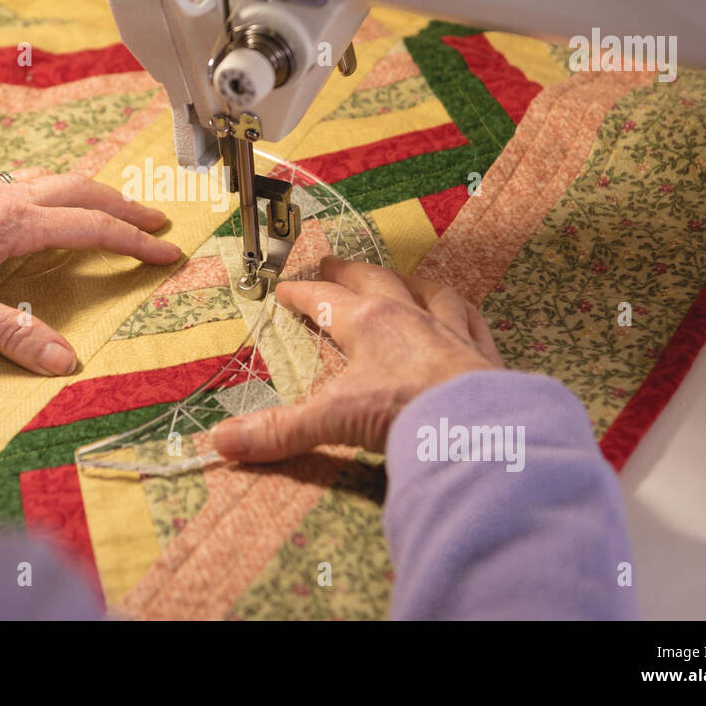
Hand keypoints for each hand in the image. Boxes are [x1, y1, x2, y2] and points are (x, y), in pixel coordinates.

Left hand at [0, 170, 181, 375]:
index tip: (169, 252)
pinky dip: (54, 190)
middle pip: (83, 191)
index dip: (135, 242)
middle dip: (125, 206)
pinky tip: (42, 203)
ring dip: (92, 192)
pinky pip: (26, 182)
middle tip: (157, 220)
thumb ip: (14, 334)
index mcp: (15, 221)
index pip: (93, 227)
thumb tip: (64, 362)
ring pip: (55, 181)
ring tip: (112, 205)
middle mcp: (6, 197)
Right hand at [211, 256, 503, 461]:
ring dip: (409, 281)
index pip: (323, 299)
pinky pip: (472, 319)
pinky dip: (463, 311)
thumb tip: (223, 442)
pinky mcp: (482, 354)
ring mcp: (450, 331)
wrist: (477, 429)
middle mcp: (409, 316)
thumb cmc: (405, 413)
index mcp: (368, 322)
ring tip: (400, 277)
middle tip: (331, 264)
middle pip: (374, 280)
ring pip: (428, 291)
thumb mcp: (331, 420)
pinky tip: (462, 310)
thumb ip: (279, 431)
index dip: (300, 293)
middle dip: (348, 272)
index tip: (285, 287)